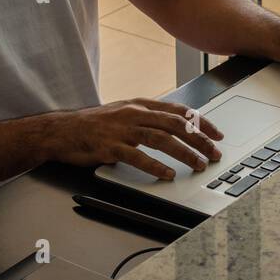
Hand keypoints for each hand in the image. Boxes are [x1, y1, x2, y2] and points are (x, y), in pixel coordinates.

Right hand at [47, 98, 224, 180]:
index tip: (217, 133)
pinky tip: (168, 174)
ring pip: (161, 139)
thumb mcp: (124, 114)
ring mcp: (122, 129)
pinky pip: (137, 156)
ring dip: (184, 153)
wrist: (62, 130)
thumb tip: (176, 127)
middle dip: (200, 139)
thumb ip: (147, 118)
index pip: (178, 110)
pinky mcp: (110, 146)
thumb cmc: (94, 125)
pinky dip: (155, 166)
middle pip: (175, 124)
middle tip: (215, 153)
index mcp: (140, 104)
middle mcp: (134, 113)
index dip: (201, 122)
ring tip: (199, 165)